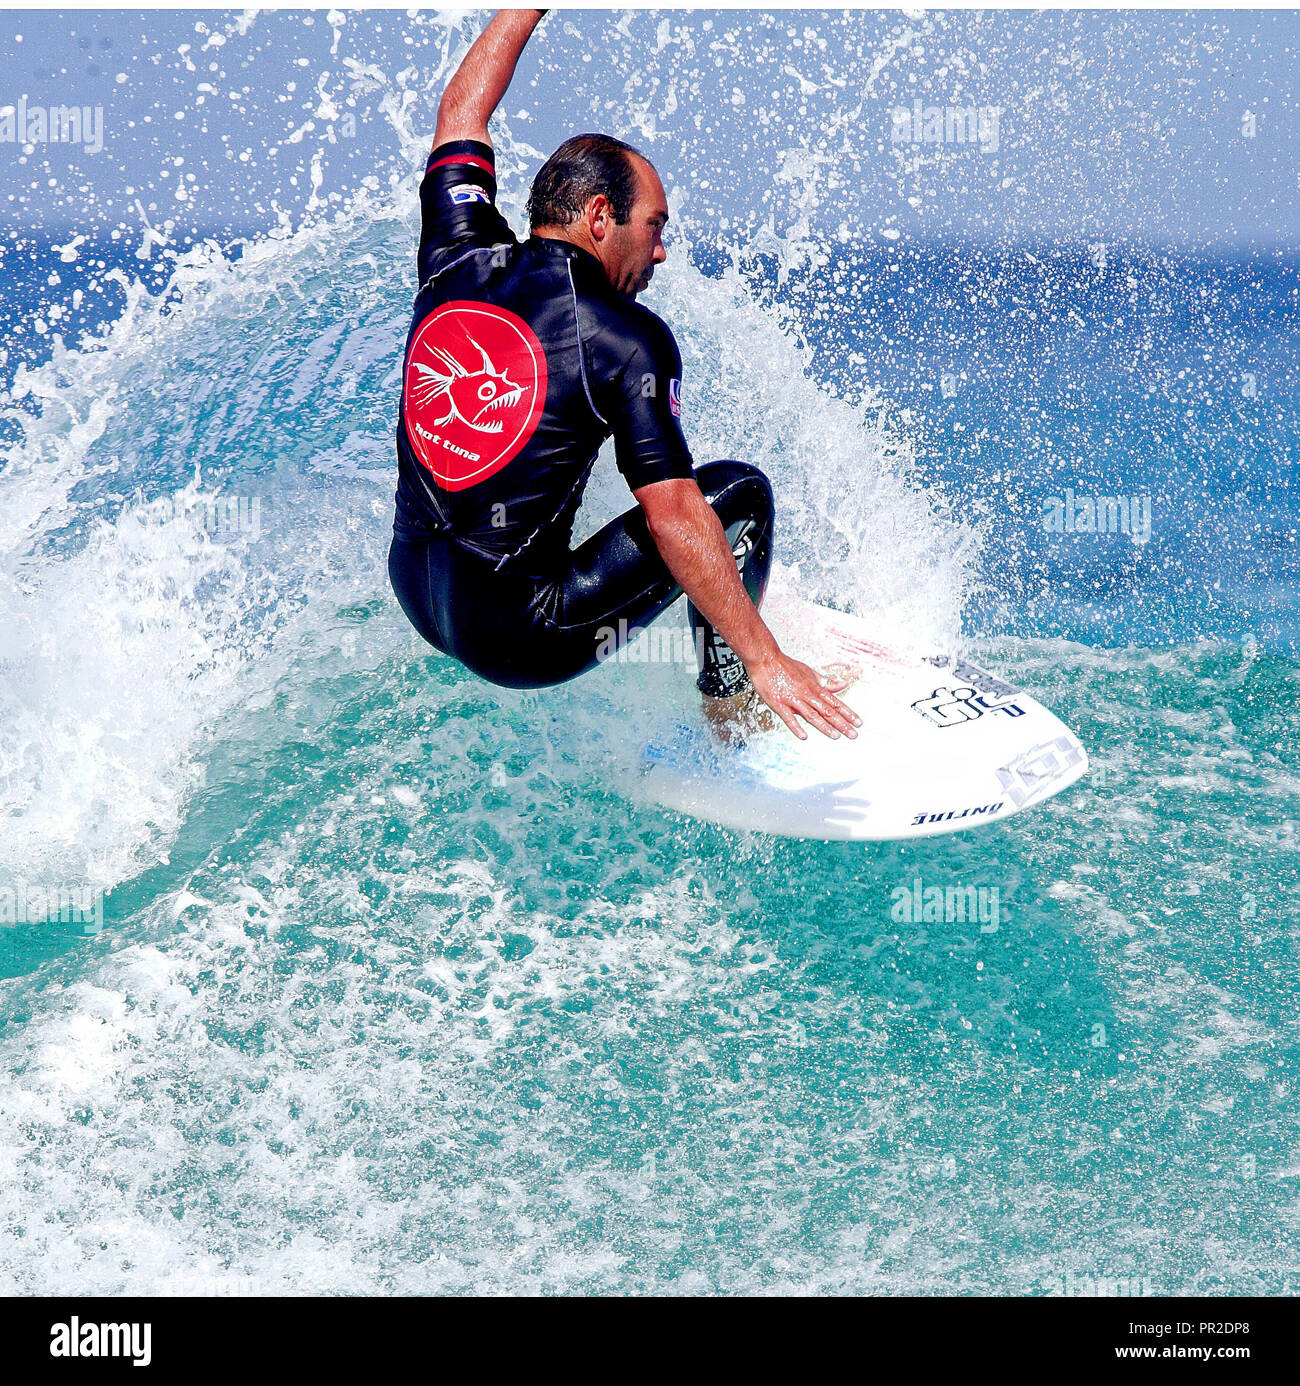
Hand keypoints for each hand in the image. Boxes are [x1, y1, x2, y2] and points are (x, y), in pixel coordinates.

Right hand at [746, 653, 861, 740]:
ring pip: (812, 715)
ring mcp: (793, 699)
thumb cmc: (786, 666)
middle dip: (842, 723)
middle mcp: (806, 694)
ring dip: (824, 726)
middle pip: (827, 711)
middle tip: (853, 734)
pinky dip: (796, 727)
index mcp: (814, 687)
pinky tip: (803, 736)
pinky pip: (788, 717)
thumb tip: (842, 684)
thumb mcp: (809, 672)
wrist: (766, 660)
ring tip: (836, 736)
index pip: (835, 702)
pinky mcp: (779, 703)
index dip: (848, 713)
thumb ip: (825, 682)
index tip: (858, 722)